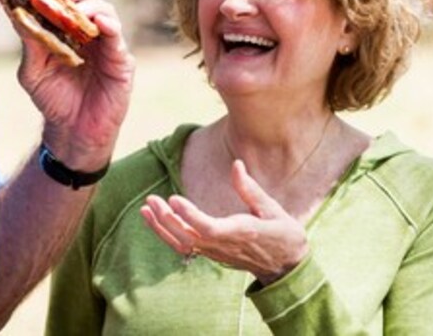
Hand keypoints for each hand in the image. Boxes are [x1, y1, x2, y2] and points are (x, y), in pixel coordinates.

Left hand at [15, 0, 133, 169]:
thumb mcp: (33, 70)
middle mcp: (89, 30)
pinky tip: (96, 22)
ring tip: (76, 7)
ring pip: (105, 9)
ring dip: (90, 4)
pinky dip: (108, 24)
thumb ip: (29, 42)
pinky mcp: (121, 60)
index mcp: (67, 27)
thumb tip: (17, 12)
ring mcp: (107, 43)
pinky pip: (117, 36)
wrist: (72, 131)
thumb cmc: (53, 98)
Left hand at [140, 159, 308, 284]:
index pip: (209, 228)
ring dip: (162, 227)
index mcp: (242, 232)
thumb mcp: (272, 209)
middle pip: (189, 237)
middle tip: (152, 199)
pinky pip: (183, 247)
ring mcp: (215, 252)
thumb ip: (250, 189)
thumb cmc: (283, 234)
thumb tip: (236, 165)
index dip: (190, 216)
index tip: (174, 199)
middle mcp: (224, 245)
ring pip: (182, 244)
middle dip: (168, 219)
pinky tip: (153, 219)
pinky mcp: (210, 254)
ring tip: (147, 208)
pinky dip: (166, 234)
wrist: (285, 267)